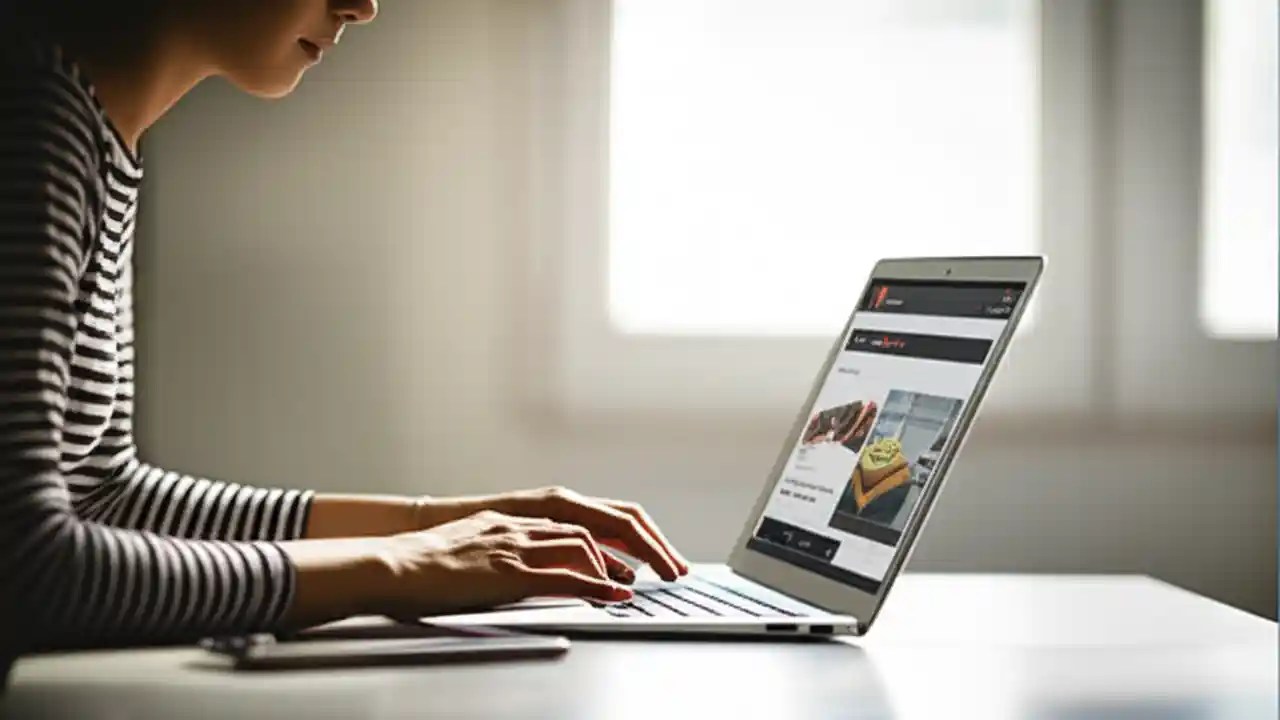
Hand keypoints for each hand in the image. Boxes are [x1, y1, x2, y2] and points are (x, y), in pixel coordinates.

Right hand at [413, 487, 689, 580]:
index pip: (595, 515)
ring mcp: (519, 542)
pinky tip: (614, 596)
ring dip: (624, 565)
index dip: (633, 534)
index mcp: (526, 514)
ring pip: (588, 543)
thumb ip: (522, 549)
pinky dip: (595, 585)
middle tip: (670, 568)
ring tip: (646, 584)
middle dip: (645, 544)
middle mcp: (528, 521)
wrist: (395, 562)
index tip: (656, 555)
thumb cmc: (433, 560)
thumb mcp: (487, 544)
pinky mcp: (508, 570)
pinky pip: (563, 575)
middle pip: (603, 521)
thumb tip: (553, 570)